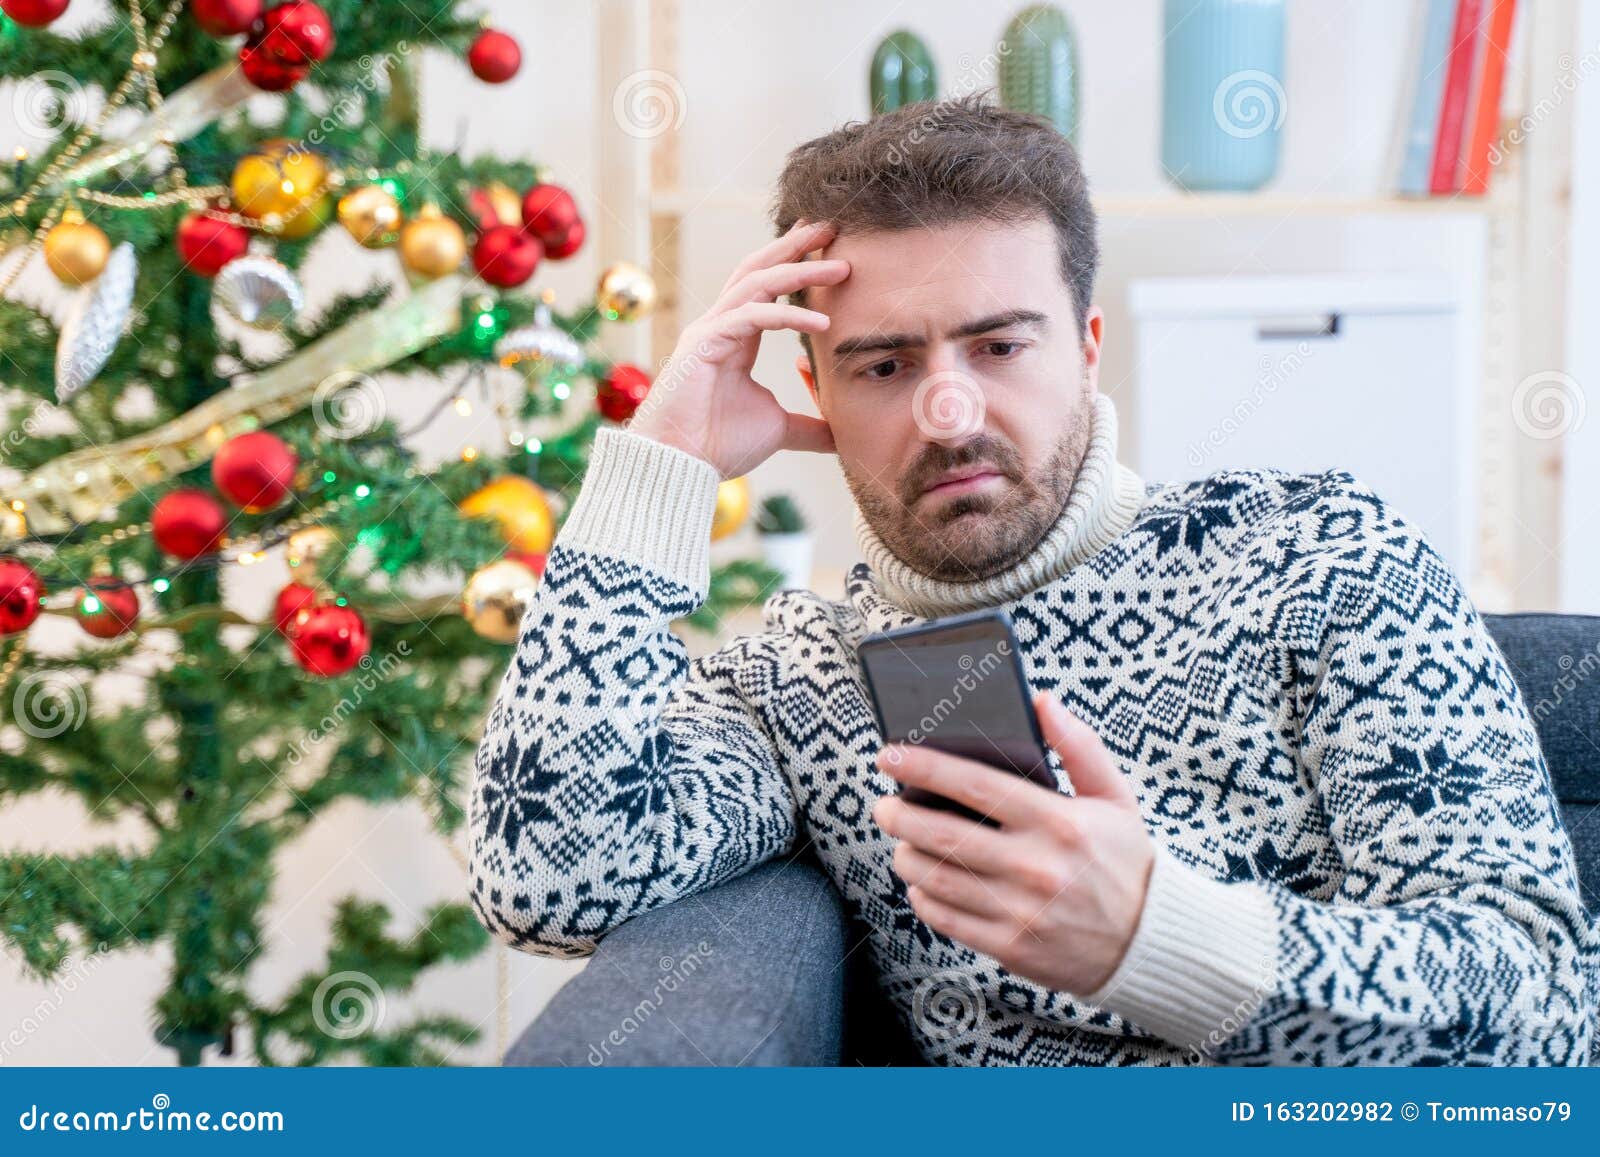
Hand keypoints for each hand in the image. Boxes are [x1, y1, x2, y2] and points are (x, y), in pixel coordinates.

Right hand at [626, 219, 848, 477]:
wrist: (679, 469)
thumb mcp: (778, 430)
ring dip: (799, 270)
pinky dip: (787, 317)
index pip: (766, 287)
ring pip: (756, 283)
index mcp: (735, 337)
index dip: (795, 263)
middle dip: (796, 246)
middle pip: (759, 269)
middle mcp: (720, 325)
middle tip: (832, 226)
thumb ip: (808, 425)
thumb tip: (841, 434)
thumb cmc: (717, 447)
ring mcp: (709, 331)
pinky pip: (750, 317)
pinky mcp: (704, 345)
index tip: (829, 247)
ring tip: (841, 265)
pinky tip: (821, 324)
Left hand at [872, 693, 1154, 996]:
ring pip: (937, 878)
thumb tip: (1042, 701)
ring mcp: (1022, 911)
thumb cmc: (1127, 861)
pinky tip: (923, 882)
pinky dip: (924, 897)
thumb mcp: (1114, 796)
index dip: (923, 767)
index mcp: (1059, 822)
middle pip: (943, 835)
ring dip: (907, 856)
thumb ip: (1079, 745)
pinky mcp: (1013, 947)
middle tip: (885, 805)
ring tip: (903, 841)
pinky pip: (948, 920)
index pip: (974, 785)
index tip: (890, 754)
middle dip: (900, 816)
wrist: (1152, 941)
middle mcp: (1036, 867)